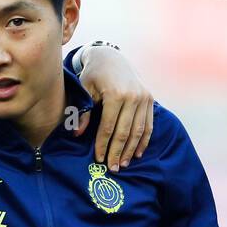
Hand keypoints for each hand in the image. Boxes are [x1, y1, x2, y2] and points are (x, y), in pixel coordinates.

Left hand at [76, 47, 154, 170]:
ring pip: (138, 130)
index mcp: (116, 94)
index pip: (109, 127)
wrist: (111, 58)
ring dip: (131, 150)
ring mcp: (144, 97)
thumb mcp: (84, 90)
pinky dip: (143, 140)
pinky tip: (137, 153)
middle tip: (112, 168)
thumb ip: (83, 112)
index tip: (99, 159)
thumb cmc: (93, 75)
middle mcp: (134, 96)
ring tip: (123, 164)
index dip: (103, 145)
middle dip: (118, 152)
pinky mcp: (150, 99)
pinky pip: (148, 124)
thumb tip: (76, 133)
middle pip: (125, 132)